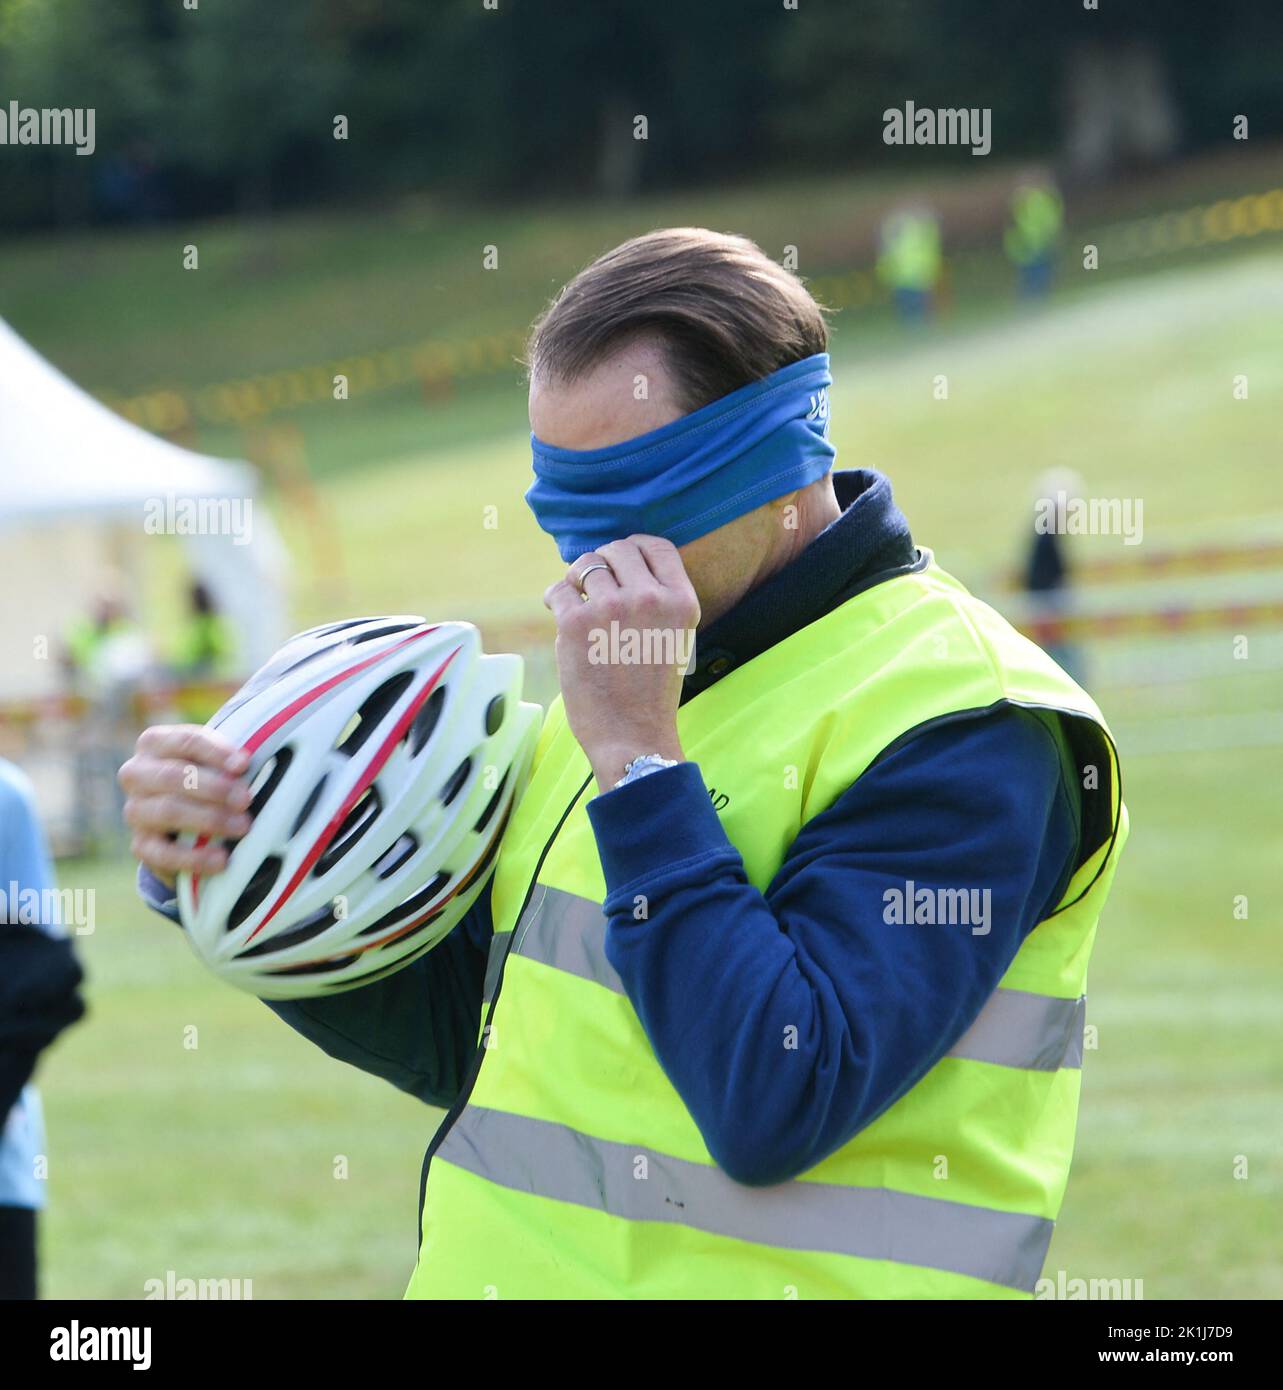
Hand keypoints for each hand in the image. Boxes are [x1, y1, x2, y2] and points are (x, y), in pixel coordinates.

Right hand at [118, 726, 253, 887]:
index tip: (244, 765)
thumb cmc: (204, 779)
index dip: (216, 753)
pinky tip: (221, 860)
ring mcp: (135, 810)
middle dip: (214, 788)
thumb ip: (225, 760)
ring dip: (210, 819)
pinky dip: (195, 857)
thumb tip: (246, 764)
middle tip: (245, 800)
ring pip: (168, 811)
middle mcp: (136, 774)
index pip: (185, 742)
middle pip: (173, 776)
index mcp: (154, 743)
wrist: (179, 823)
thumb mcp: (212, 762)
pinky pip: (163, 854)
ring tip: (242, 827)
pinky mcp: (140, 845)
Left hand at [544, 535, 698, 791]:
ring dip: (578, 579)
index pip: (658, 546)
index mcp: (680, 602)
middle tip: (594, 584)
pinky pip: (560, 590)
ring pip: (587, 565)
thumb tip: (619, 568)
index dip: (635, 548)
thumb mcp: (673, 638)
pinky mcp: (577, 623)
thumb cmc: (650, 694)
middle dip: (603, 562)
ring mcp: (612, 607)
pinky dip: (556, 597)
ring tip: (577, 598)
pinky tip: (558, 610)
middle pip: (619, 549)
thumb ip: (657, 602)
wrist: (633, 737)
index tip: (622, 561)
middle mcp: (649, 598)